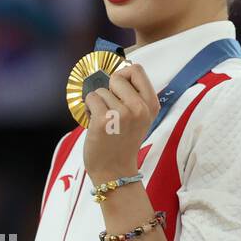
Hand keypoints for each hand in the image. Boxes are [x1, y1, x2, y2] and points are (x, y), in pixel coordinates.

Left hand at [83, 63, 157, 180]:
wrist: (114, 170)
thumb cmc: (123, 141)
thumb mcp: (140, 117)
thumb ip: (134, 95)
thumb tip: (116, 71)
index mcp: (151, 105)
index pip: (137, 70)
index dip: (123, 75)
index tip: (118, 88)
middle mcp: (140, 108)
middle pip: (118, 77)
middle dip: (109, 89)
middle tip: (110, 107)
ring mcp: (122, 114)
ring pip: (101, 90)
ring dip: (98, 103)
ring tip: (104, 119)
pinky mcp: (104, 120)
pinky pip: (91, 99)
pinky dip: (88, 109)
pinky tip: (94, 122)